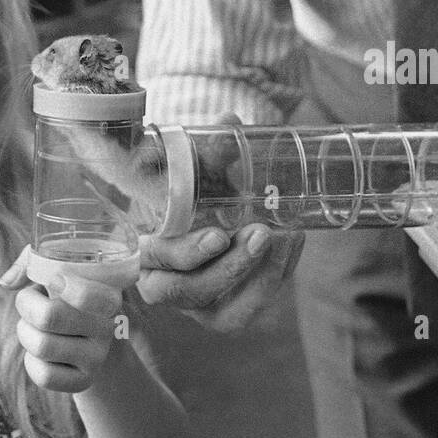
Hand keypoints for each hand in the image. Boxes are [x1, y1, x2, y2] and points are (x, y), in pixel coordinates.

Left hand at [0, 247, 123, 393]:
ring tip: (33, 326)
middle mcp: (108, 328)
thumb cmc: (67, 295)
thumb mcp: (59, 270)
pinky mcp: (83, 382)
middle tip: (28, 300)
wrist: (91, 339)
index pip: (86, 295)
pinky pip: (44, 375)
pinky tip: (39, 352)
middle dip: (27, 305)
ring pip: (42, 346)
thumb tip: (6, 282)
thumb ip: (32, 262)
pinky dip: (31, 361)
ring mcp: (97, 358)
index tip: (51, 280)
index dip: (61, 285)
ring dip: (25, 332)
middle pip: (49, 316)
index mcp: (108, 296)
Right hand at [135, 113, 303, 332]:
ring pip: (225, 315)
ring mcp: (196, 305)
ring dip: (261, 279)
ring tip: (288, 238)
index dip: (187, 253)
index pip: (158, 261)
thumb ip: (208, 149)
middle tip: (263, 233)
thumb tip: (230, 122)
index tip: (219, 236)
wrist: (199, 211)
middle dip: (232, 268)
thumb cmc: (188, 190)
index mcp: (145, 249)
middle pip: (191, 292)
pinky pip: (251, 308)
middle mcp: (165, 284)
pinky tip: (293, 245)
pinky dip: (276, 278)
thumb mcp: (194, 169)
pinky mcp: (225, 311)